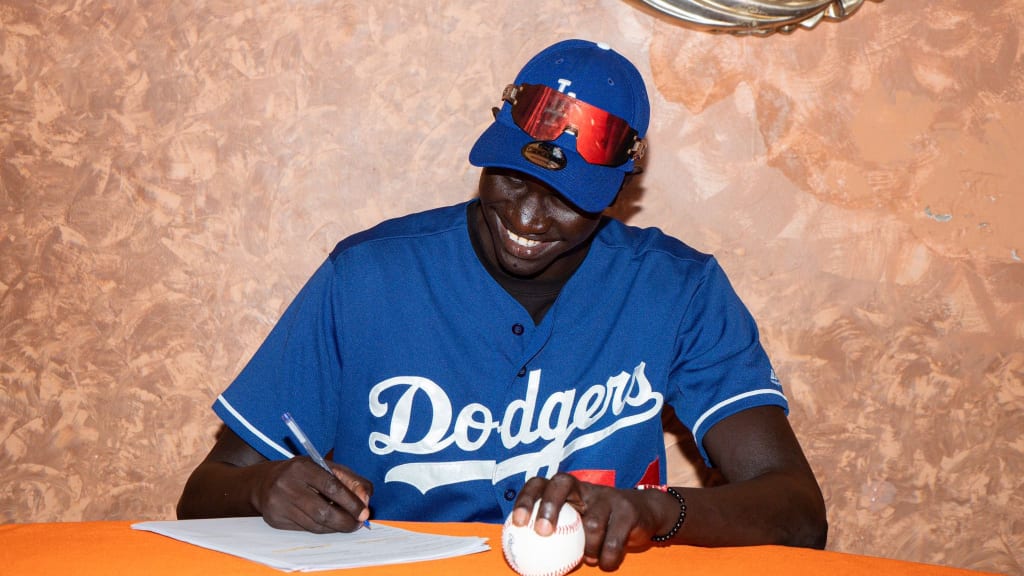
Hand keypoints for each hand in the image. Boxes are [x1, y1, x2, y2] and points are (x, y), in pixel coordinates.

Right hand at [253, 456, 372, 532]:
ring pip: (314, 524)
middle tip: (358, 524)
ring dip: (335, 528)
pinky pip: (305, 530)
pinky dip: (321, 529)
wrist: (264, 482)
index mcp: (302, 466)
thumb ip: (351, 480)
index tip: (364, 513)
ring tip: (346, 525)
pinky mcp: (275, 520)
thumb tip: (365, 501)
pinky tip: (329, 525)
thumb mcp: (326, 467)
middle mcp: (287, 484)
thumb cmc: (303, 474)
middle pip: (322, 511)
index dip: (351, 502)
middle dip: (344, 521)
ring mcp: (278, 504)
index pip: (331, 486)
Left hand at [512, 473, 671, 570]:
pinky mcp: (628, 511)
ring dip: (588, 548)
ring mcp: (608, 496)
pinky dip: (607, 557)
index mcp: (568, 490)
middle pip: (562, 483)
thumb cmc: (601, 522)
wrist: (644, 513)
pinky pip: (613, 539)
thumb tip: (527, 559)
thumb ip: (558, 533)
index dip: (527, 498)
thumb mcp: (578, 523)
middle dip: (548, 507)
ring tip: (589, 559)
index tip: (518, 521)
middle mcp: (586, 488)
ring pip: (590, 523)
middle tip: (542, 533)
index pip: (541, 483)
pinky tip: (605, 562)